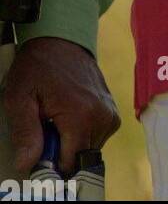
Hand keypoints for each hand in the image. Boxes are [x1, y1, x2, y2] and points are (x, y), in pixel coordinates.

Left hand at [1, 37, 119, 175]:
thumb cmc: (37, 67)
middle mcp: (102, 115)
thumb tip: (27, 164)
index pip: (69, 163)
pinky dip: (82, 133)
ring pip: (89, 148)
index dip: (50, 162)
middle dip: (61, 150)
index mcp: (81, 115)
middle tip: (46, 126)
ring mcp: (110, 113)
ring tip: (57, 118)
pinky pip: (97, 137)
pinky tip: (69, 115)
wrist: (61, 40)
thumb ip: (24, 132)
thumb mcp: (19, 97)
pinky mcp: (113, 110)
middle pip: (80, 157)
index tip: (39, 146)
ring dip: (71, 141)